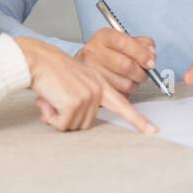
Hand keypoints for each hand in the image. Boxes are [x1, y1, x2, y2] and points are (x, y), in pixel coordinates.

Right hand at [16, 37, 156, 134]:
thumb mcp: (75, 85)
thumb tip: (72, 121)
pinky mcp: (75, 101)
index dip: (138, 121)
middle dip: (68, 118)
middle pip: (87, 124)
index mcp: (101, 86)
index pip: (123, 106)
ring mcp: (88, 95)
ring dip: (58, 117)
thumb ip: (83, 101)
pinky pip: (62, 124)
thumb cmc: (53, 74)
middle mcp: (98, 90)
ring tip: (53, 98)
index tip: (152, 131)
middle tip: (56, 101)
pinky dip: (51, 117)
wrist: (39, 61)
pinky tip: (48, 101)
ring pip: (74, 125)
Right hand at [74, 27, 156, 94]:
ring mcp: (90, 72)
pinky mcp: (94, 89)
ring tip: (131, 79)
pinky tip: (122, 86)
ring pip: (125, 83)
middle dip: (141, 72)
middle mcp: (93, 52)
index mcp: (102, 37)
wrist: (85, 69)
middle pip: (126, 65)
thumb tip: (151, 54)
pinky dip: (126, 93)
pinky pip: (119, 95)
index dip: (142, 54)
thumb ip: (142, 44)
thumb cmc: (107, 54)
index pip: (125, 43)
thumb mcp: (124, 41)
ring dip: (134, 84)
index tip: (151, 62)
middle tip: (143, 72)